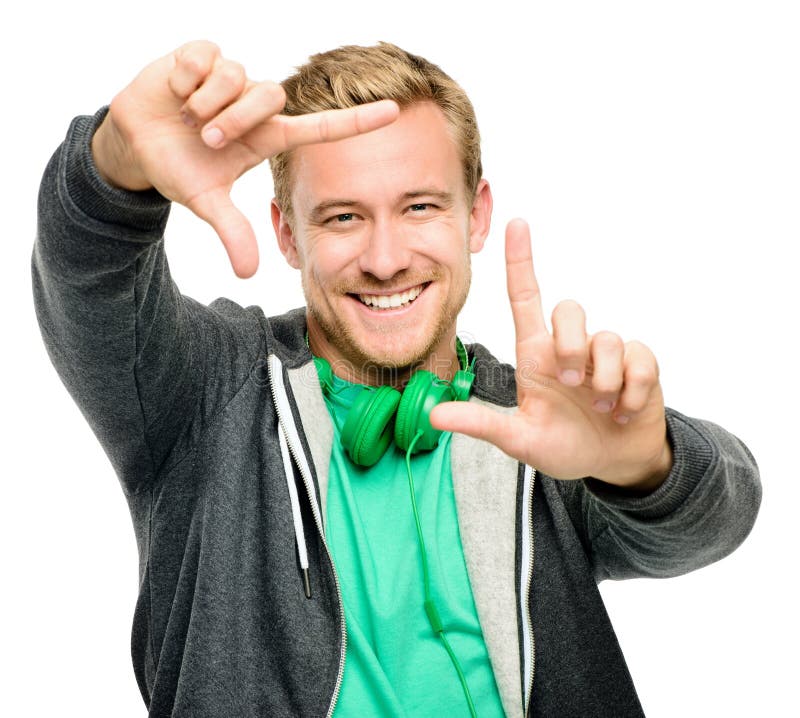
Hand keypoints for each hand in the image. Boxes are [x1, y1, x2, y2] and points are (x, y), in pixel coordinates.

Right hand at [91, 40, 398, 276]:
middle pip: (270, 96)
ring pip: (237, 76)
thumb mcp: (207, 203)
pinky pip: (205, 57)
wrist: (137, 142)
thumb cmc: (181, 168)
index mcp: (268, 137)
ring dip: (207, 102)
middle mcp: (257, 104)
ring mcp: (232, 77)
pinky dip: (184, 78)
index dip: (357, 121)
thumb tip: (249, 274)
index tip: (394, 112)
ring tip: (188, 116)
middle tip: (207, 137)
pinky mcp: (203, 54)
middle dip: (234, 120)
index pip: (322, 127)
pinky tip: (176, 91)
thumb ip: (232, 232)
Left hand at [431, 219, 671, 491]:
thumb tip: (433, 415)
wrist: (611, 463)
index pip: (526, 298)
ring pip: (608, 338)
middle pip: (571, 308)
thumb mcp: (518, 439)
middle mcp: (570, 347)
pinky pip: (640, 361)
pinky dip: (632, 392)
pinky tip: (623, 413)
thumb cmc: (562, 445)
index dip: (521, 261)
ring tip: (600, 408)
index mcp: (536, 355)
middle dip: (571, 345)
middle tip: (571, 384)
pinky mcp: (639, 366)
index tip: (516, 224)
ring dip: (604, 381)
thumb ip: (481, 424)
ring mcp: (606, 355)